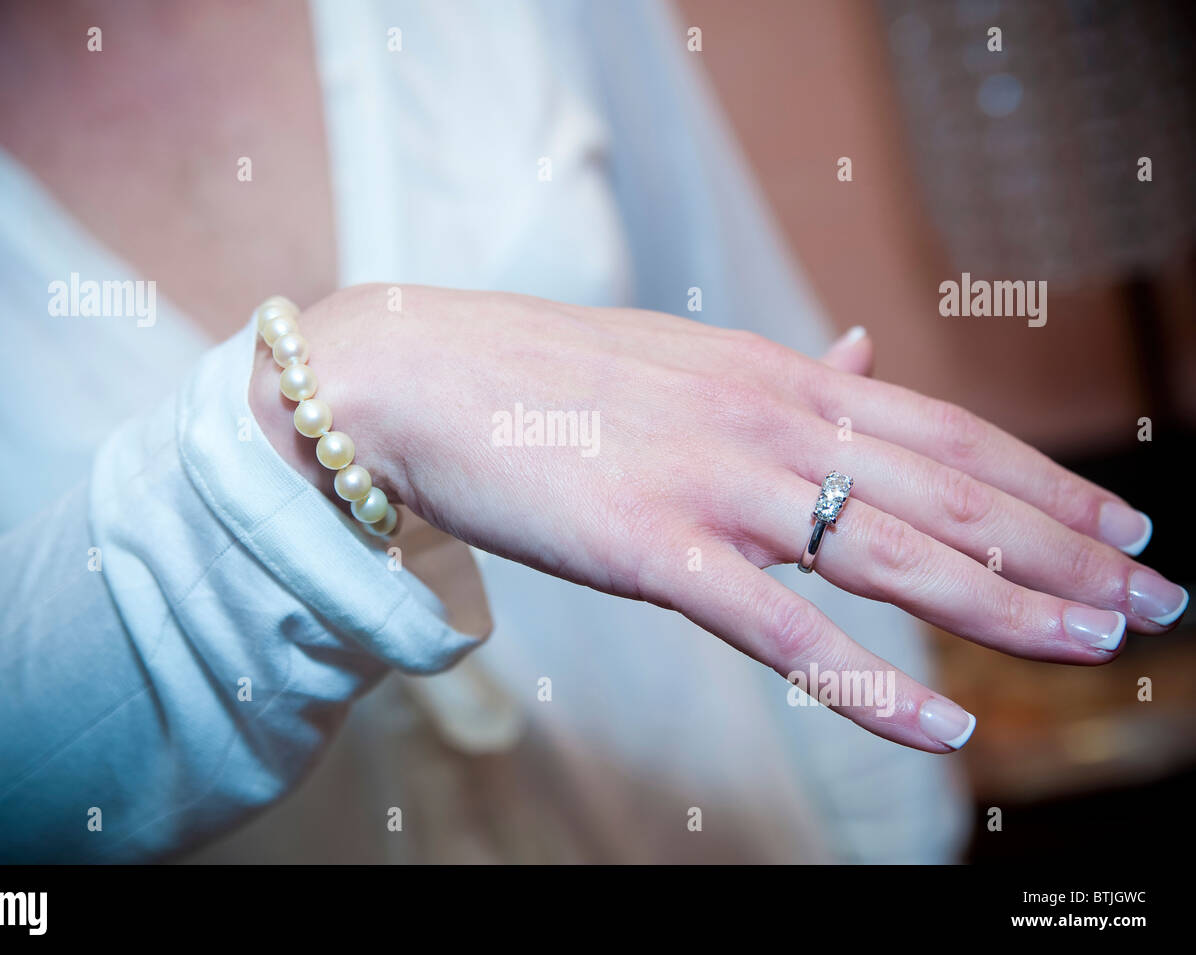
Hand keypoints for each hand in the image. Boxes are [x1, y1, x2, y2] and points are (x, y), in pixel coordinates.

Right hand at [250, 285, 1186, 751]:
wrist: (423, 376)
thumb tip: (861, 351)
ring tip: (1097, 643)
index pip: (946, 431)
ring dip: (1008, 604)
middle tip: (1158, 597)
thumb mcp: (686, 358)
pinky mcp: (652, 548)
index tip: (1123, 523)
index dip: (1047, 481)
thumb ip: (785, 370)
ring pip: (892, 552)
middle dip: (1065, 550)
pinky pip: (780, 625)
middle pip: (950, 492)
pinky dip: (868, 680)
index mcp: (778, 377)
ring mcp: (715, 484)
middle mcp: (768, 422)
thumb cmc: (550, 375)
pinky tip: (943, 722)